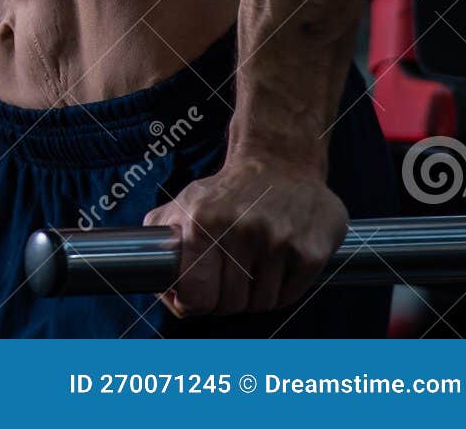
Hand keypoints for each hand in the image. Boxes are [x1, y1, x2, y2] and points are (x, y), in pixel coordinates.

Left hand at [143, 156, 347, 317]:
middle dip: (225, 299)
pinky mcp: (310, 253)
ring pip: (260, 305)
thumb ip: (160, 238)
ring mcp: (278, 242)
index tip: (197, 297)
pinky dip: (280, 292)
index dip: (194, 304)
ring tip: (252, 267)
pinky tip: (275, 266)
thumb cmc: (226, 190)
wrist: (280, 160)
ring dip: (254, 296)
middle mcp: (240, 231)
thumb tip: (155, 280)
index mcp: (202, 221)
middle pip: (229, 305)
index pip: (196, 296)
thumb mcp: (184, 202)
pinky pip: (289, 298)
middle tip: (227, 279)